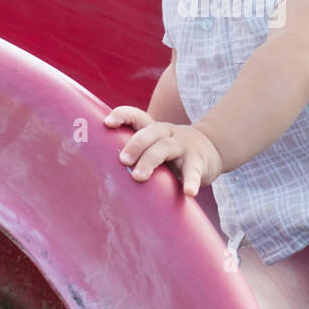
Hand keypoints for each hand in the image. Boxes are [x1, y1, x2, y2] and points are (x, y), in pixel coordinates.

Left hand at [103, 106, 223, 195]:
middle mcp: (168, 133)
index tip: (107, 123)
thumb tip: (98, 171)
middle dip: (135, 145)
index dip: (123, 116)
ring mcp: (184, 146)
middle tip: (122, 160)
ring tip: (138, 177)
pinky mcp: (199, 161)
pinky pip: (194, 170)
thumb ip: (136, 153)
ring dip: (150, 160)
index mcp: (155, 129)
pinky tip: (188, 192)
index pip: (138, 117)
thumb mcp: (156, 146)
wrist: (211, 149)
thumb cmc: (172, 152)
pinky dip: (191, 181)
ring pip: (165, 148)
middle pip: (150, 133)